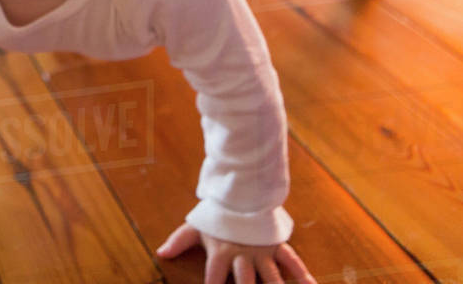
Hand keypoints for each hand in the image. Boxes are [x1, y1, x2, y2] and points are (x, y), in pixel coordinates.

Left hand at [156, 223, 316, 283]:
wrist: (239, 189)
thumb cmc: (217, 213)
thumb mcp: (196, 226)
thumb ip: (179, 241)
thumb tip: (160, 253)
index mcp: (220, 253)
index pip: (213, 280)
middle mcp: (242, 255)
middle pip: (245, 283)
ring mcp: (261, 251)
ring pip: (270, 277)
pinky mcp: (276, 245)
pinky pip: (291, 261)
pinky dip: (303, 274)